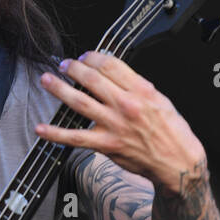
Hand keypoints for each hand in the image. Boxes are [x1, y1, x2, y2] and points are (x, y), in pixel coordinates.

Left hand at [36, 50, 207, 195]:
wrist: (177, 162)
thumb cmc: (171, 132)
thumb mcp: (160, 99)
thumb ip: (136, 86)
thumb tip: (114, 74)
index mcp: (141, 90)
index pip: (111, 64)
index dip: (92, 57)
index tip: (85, 57)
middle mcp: (126, 105)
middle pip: (92, 79)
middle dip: (74, 68)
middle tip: (64, 65)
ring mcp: (115, 125)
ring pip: (80, 103)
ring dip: (60, 90)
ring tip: (47, 80)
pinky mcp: (107, 145)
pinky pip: (75, 139)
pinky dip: (56, 134)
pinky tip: (41, 129)